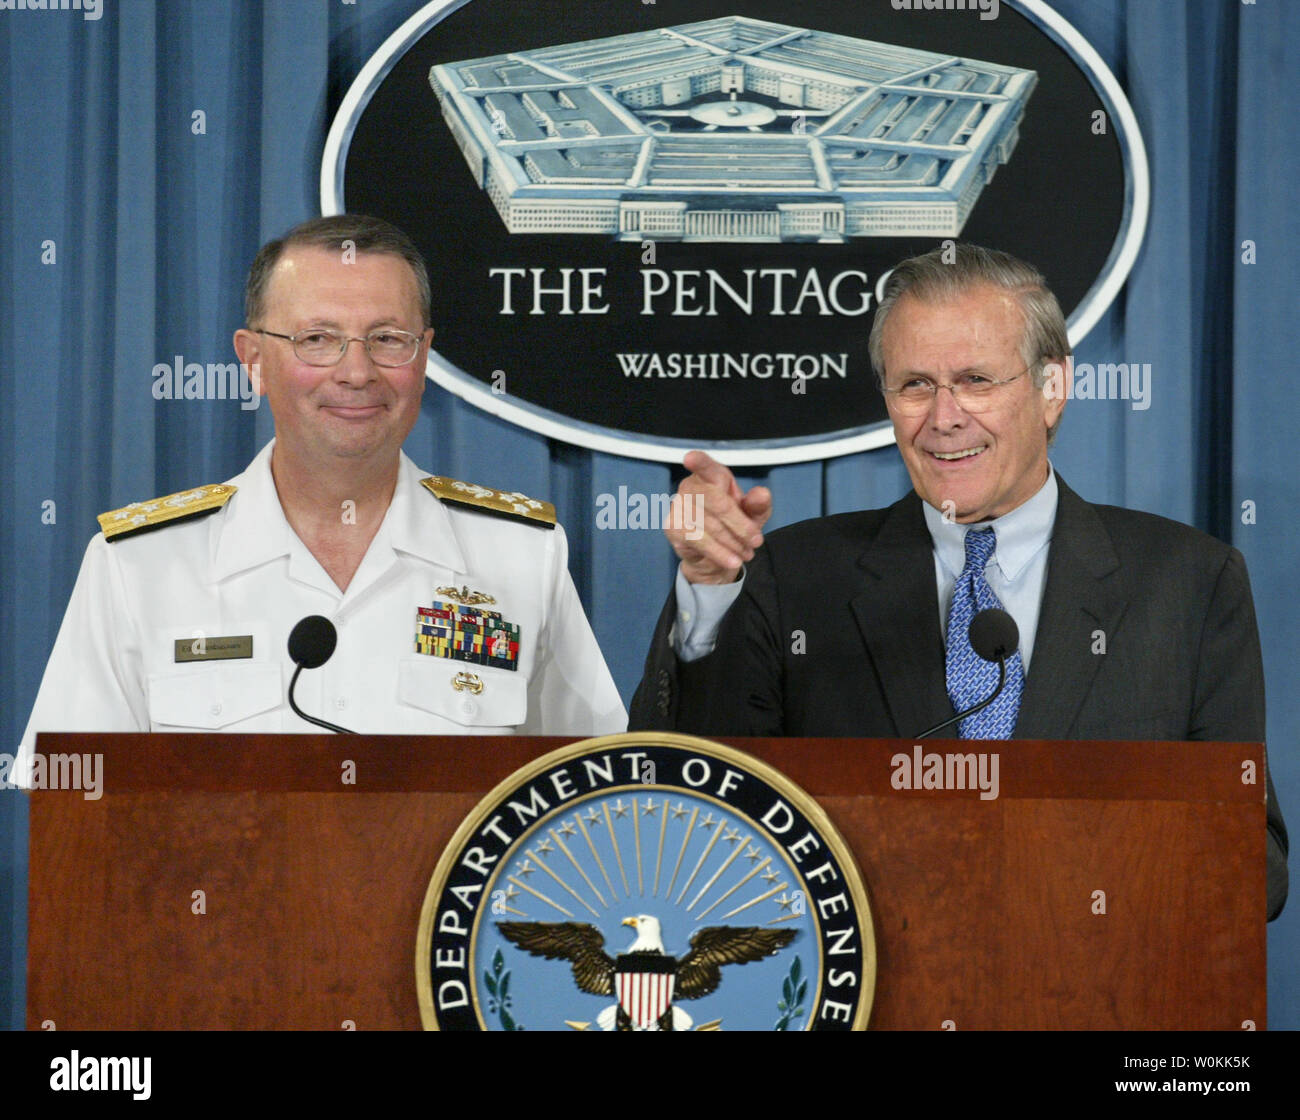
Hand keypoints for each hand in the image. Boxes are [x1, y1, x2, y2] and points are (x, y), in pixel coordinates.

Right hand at [667, 451, 772, 584]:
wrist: (716, 556)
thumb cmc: (734, 524)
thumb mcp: (753, 514)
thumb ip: (758, 504)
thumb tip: (762, 494)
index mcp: (712, 475)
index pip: (705, 465)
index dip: (698, 462)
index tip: (690, 459)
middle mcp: (691, 486)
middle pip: (716, 501)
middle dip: (740, 524)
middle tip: (756, 540)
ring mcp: (678, 506)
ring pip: (709, 524)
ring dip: (733, 542)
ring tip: (747, 553)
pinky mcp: (673, 527)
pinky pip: (698, 540)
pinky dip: (719, 552)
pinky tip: (732, 560)